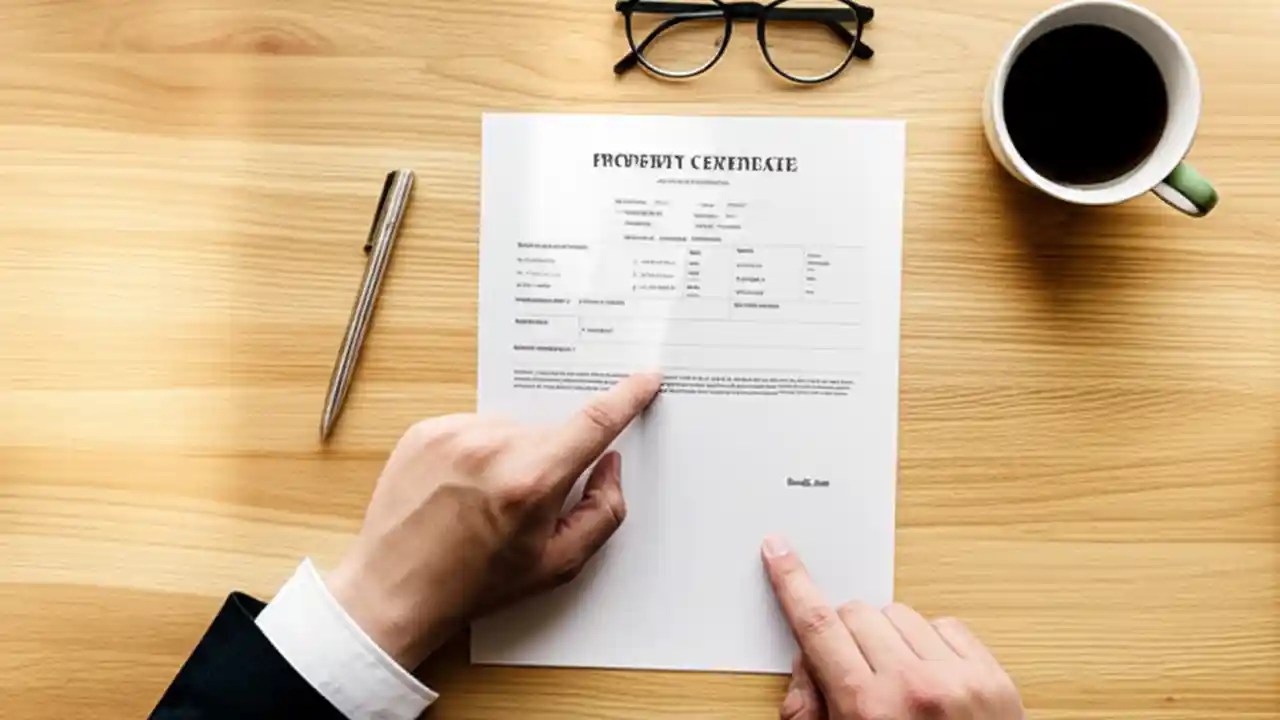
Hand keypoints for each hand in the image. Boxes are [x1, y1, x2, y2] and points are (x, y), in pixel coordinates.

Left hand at [325, 373, 661, 668]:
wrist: (394, 590)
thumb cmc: (475, 585)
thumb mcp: (558, 565)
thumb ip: (603, 512)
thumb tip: (608, 465)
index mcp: (532, 480)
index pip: (594, 423)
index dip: (627, 398)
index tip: (644, 380)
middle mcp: (493, 446)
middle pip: (549, 433)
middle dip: (551, 461)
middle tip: (523, 507)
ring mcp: (455, 433)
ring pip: (511, 429)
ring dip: (511, 456)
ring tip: (483, 502)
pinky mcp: (426, 431)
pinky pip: (474, 428)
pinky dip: (477, 452)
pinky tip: (459, 490)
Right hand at [761, 536, 1024, 719]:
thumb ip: (811, 710)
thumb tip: (806, 675)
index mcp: (867, 709)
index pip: (817, 625)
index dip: (792, 582)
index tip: (779, 551)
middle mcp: (914, 687)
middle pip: (854, 614)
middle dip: (843, 635)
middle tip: (849, 673)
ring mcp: (959, 680)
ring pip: (899, 614)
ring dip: (888, 639)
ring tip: (895, 681)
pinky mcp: (994, 679)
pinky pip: (947, 626)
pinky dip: (932, 644)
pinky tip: (931, 678)